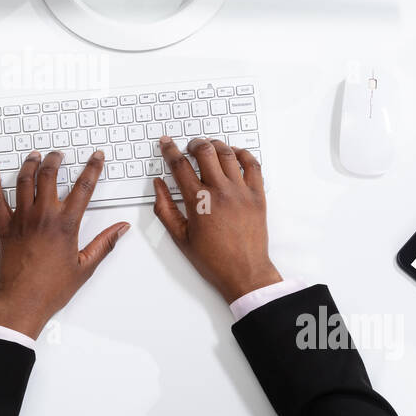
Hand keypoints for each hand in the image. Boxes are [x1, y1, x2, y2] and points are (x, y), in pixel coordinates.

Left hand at [0, 149, 129, 338]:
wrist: (22, 301)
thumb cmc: (51, 288)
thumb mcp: (85, 266)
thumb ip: (105, 243)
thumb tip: (121, 228)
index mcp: (65, 224)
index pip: (83, 187)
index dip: (92, 168)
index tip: (96, 157)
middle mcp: (43, 216)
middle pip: (49, 175)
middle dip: (55, 159)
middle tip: (59, 154)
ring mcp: (22, 219)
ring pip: (24, 181)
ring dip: (30, 164)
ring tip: (35, 156)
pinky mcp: (5, 227)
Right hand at [152, 136, 281, 303]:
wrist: (245, 272)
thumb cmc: (214, 259)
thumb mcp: (180, 236)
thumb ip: (165, 208)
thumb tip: (158, 186)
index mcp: (198, 201)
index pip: (180, 165)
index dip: (170, 150)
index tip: (166, 144)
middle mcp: (220, 191)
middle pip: (205, 152)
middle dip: (194, 144)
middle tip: (190, 146)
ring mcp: (241, 191)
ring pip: (228, 154)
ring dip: (215, 145)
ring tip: (209, 147)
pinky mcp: (257, 195)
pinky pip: (252, 164)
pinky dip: (242, 154)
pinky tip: (234, 154)